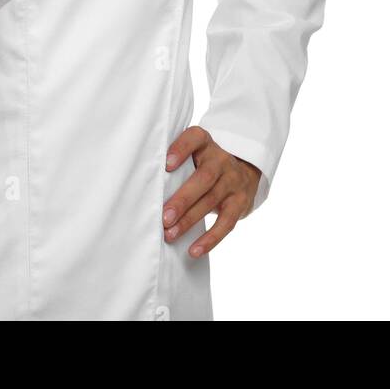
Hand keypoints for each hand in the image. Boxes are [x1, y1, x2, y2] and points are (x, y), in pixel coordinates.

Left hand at [160, 126, 261, 257]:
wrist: (243, 173)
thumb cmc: (203, 165)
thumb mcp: (194, 155)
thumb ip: (177, 164)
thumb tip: (146, 187)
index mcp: (205, 143)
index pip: (195, 138)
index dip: (181, 149)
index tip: (166, 164)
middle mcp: (221, 160)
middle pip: (203, 178)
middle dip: (182, 199)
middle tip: (164, 217)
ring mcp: (233, 181)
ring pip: (211, 201)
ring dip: (189, 220)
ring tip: (170, 234)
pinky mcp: (240, 203)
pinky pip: (226, 223)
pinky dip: (210, 239)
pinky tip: (194, 250)